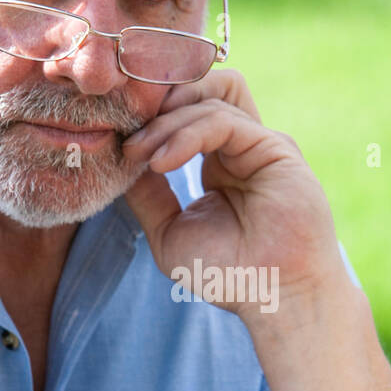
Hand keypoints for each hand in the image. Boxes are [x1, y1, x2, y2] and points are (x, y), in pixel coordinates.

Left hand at [122, 70, 344, 323]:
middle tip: (125, 141)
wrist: (271, 297)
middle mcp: (242, 148)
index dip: (150, 118)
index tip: (116, 141)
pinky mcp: (274, 148)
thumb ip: (147, 194)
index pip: (185, 113)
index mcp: (220, 163)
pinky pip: (223, 121)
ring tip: (139, 152)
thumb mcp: (168, 231)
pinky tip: (162, 162)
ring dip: (166, 121)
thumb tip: (119, 159)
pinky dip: (186, 135)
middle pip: (198, 93)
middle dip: (156, 109)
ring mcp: (260, 144)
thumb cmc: (227, 274)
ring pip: (208, 101)